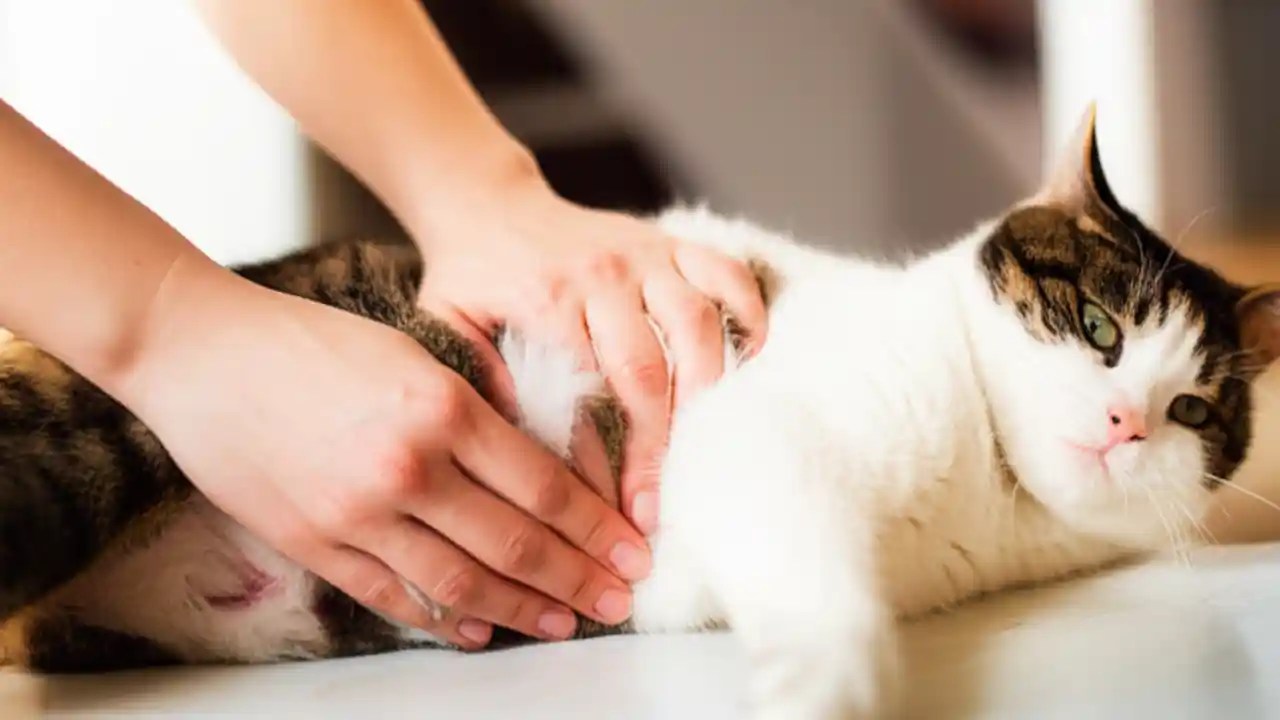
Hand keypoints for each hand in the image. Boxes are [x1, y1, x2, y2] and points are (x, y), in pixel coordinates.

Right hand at [118, 255, 650, 646]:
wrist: (201, 352)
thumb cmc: (310, 340)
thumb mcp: (412, 353)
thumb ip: (472, 413)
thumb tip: (534, 474)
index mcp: (443, 407)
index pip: (545, 488)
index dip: (597, 530)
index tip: (632, 552)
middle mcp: (409, 466)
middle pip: (516, 543)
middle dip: (577, 578)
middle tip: (618, 600)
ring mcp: (358, 513)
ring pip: (462, 583)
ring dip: (523, 609)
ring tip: (565, 623)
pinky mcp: (314, 543)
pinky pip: (392, 595)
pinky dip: (442, 619)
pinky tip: (480, 629)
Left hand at [416, 172, 768, 533]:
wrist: (487, 203)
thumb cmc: (469, 278)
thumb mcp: (447, 326)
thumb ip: (480, 380)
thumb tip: (524, 454)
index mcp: (546, 300)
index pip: (586, 395)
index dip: (603, 463)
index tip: (614, 518)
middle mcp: (602, 275)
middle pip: (646, 370)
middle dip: (657, 449)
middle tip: (657, 510)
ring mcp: (644, 255)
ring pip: (697, 324)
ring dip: (707, 394)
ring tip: (705, 452)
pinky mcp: (671, 242)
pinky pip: (728, 275)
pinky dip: (749, 317)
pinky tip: (749, 365)